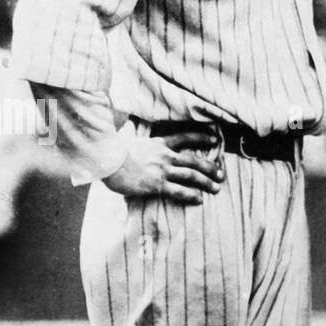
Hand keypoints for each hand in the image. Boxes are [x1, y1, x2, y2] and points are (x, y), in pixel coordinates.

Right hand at [103, 131, 225, 203]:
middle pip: (194, 160)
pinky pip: (179, 191)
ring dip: (206, 182)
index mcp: (159, 143)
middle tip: (221, 174)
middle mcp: (164, 156)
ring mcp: (162, 170)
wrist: (105, 159)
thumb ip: (134, 133)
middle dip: (210, 167)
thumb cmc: (112, 150)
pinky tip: (199, 199)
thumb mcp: (127, 138)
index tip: (214, 139)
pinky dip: (191, 195)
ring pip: (191, 176)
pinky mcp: (156, 185)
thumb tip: (128, 126)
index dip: (201, 138)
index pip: (185, 138)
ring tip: (216, 188)